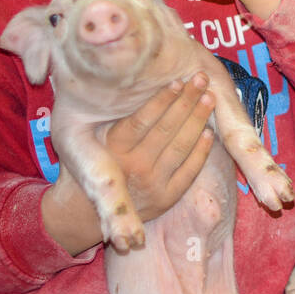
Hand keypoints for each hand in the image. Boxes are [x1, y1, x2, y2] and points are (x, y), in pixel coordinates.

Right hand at [42, 74, 217, 254]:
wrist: (85, 214)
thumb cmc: (91, 166)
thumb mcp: (92, 141)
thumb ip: (109, 118)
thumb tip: (131, 80)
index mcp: (112, 149)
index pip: (142, 120)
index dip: (163, 99)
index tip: (178, 80)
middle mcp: (133, 166)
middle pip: (166, 130)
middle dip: (187, 102)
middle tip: (201, 79)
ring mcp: (152, 184)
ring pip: (181, 147)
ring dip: (198, 120)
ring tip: (209, 98)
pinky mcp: (167, 198)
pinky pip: (189, 171)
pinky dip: (201, 150)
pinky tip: (209, 131)